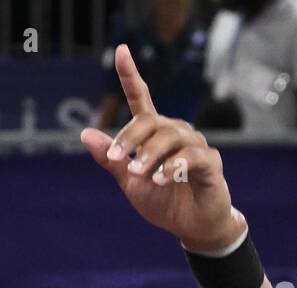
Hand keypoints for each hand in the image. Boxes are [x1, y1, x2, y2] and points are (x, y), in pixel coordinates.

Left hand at [80, 44, 239, 251]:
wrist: (190, 227)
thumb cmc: (163, 200)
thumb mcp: (129, 182)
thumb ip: (110, 160)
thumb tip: (85, 134)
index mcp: (154, 134)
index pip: (142, 99)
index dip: (130, 75)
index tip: (121, 51)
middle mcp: (176, 133)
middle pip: (151, 122)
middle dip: (130, 138)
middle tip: (115, 158)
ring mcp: (196, 146)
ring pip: (171, 137)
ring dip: (150, 155)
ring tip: (139, 174)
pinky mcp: (211, 164)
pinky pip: (192, 157)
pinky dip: (174, 166)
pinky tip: (161, 178)